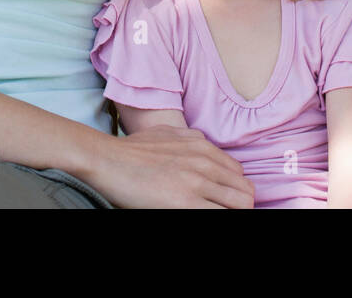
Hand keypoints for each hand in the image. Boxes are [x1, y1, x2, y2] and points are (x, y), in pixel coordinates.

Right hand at [80, 125, 256, 207]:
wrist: (107, 159)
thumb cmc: (131, 150)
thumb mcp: (168, 134)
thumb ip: (190, 139)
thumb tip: (201, 143)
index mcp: (203, 146)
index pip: (238, 174)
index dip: (234, 191)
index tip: (224, 202)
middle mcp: (205, 161)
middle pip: (245, 191)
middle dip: (239, 206)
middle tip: (222, 212)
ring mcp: (198, 182)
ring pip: (241, 205)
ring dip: (232, 213)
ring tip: (211, 213)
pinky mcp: (186, 202)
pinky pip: (220, 215)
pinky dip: (220, 218)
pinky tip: (199, 214)